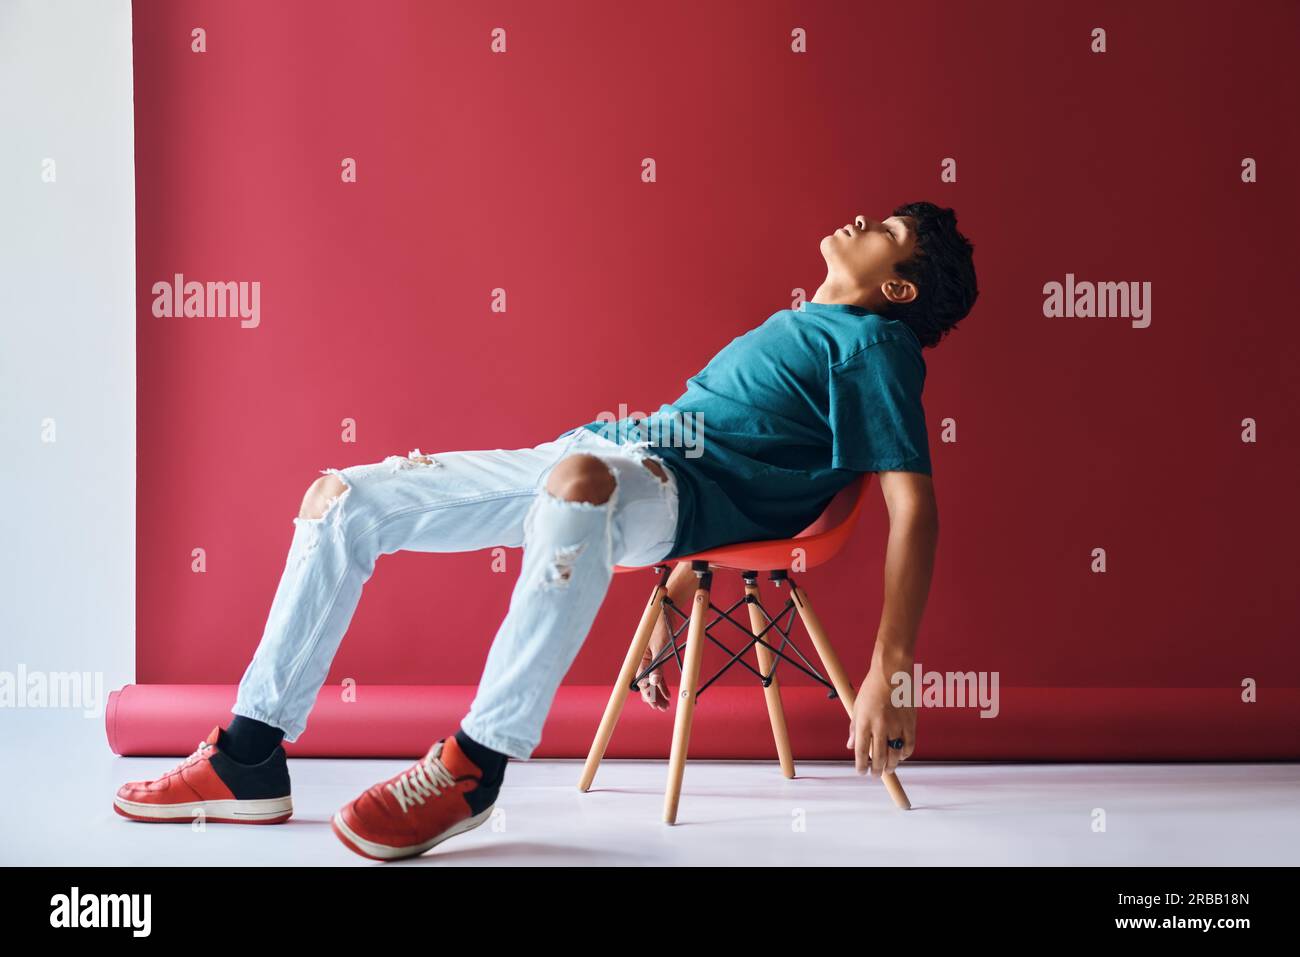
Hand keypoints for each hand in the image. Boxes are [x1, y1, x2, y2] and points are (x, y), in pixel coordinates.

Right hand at [637, 614, 671, 710]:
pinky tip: (667, 694)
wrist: (665, 611)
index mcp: (639, 659)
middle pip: (645, 684)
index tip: (654, 705)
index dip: (648, 694)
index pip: (641, 682)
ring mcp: (650, 661)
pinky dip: (662, 684)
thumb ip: (657, 666)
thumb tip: (654, 682)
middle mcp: (642, 662)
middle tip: (662, 708)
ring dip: (658, 693)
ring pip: (652, 682)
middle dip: (653, 697)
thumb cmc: (660, 626)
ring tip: (665, 705)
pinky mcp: (657, 658)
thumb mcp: (660, 647)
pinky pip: (658, 675)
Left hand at [846, 650, 915, 777]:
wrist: (892, 672)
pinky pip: (909, 745)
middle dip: (876, 770)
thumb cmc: (872, 687)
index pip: (862, 752)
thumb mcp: (857, 706)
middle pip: (879, 757)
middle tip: (875, 774)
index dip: (861, 766)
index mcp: (864, 722)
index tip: (861, 772)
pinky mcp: (910, 722)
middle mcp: (880, 726)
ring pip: (895, 755)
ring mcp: (896, 725)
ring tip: (888, 769)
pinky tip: (901, 756)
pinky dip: (905, 754)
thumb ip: (854, 728)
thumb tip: (851, 745)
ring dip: (891, 765)